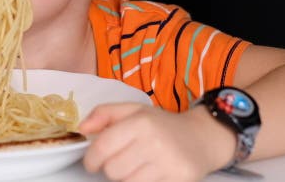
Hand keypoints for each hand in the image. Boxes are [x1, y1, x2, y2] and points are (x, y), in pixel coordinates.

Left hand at [79, 103, 235, 181]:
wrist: (202, 138)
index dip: (91, 158)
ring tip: (135, 168)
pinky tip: (148, 174)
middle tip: (119, 162)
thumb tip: (82, 129)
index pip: (103, 147)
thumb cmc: (162, 125)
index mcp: (141, 122)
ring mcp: (168, 164)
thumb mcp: (134, 110)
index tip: (91, 163)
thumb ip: (104, 114)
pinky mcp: (179, 180)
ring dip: (126, 179)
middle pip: (113, 170)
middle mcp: (155, 142)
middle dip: (110, 168)